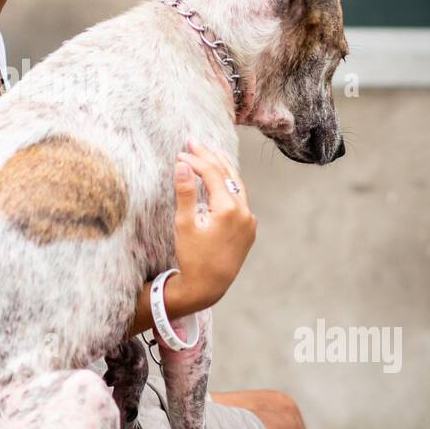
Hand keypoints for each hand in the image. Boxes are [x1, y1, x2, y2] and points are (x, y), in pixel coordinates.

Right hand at [166, 139, 256, 315]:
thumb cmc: (192, 257)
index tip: (180, 153)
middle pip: (228, 175)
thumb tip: (181, 165)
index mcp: (229, 209)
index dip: (195, 161)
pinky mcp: (249, 228)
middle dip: (209, 157)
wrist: (208, 286)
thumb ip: (185, 192)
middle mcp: (245, 212)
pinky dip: (229, 186)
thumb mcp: (185, 224)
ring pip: (237, 186)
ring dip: (222, 169)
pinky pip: (240, 200)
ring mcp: (249, 221)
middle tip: (193, 142)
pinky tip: (221, 179)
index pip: (212, 174)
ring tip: (209, 153)